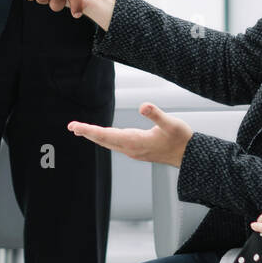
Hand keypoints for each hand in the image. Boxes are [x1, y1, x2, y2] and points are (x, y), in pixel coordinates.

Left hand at [66, 103, 191, 167]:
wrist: (190, 156)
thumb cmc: (181, 139)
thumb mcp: (171, 123)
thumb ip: (156, 114)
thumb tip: (143, 106)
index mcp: (135, 142)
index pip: (106, 135)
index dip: (90, 130)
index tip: (75, 127)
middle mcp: (131, 148)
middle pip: (104, 140)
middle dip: (87, 132)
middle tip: (71, 126)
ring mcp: (134, 151)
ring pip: (109, 143)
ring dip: (94, 135)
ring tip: (81, 129)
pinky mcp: (137, 150)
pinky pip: (116, 144)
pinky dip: (105, 138)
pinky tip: (102, 135)